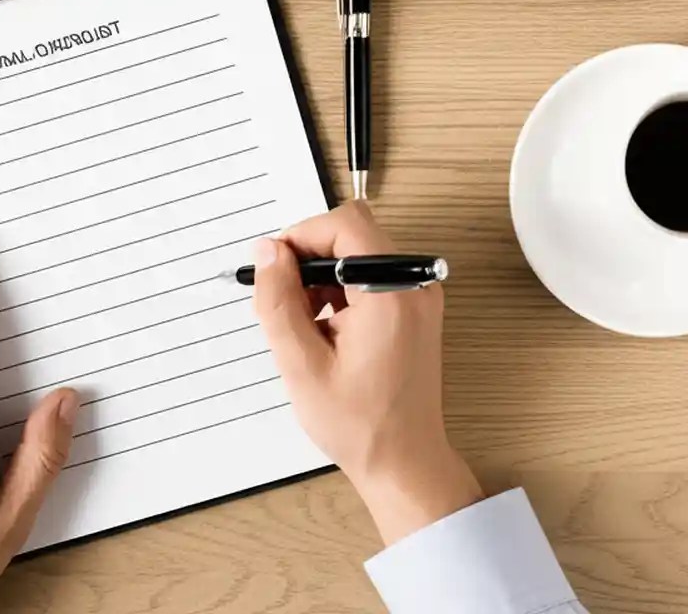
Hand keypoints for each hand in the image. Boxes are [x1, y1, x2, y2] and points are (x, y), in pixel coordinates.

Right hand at [252, 201, 482, 545]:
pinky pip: (375, 278)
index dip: (302, 236)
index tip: (274, 268)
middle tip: (284, 301)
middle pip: (354, 235)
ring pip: (362, 254)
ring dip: (325, 277)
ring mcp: (420, 298)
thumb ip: (278, 300)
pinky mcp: (416, 311)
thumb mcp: (301, 363)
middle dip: (311, 258)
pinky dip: (343, 292)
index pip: (345, 225)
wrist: (404, 462)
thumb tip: (267, 253)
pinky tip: (326, 331)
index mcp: (391, 294)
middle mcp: (415, 287)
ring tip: (305, 326)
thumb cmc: (360, 425)